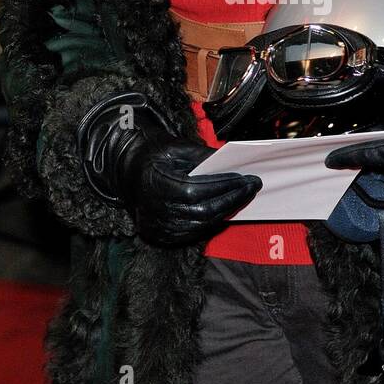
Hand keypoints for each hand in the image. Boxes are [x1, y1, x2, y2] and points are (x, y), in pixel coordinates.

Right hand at [119, 131, 262, 246]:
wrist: (131, 174)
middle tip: (252, 187)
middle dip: (232, 199)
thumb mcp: (176, 148)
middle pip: (202, 211)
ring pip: (201, 225)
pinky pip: (194, 233)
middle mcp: (155, 209)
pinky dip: (213, 221)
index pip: (196, 191)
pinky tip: (226, 208)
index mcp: (156, 183)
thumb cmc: (156, 156)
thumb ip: (202, 156)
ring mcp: (157, 226)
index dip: (224, 186)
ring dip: (226, 211)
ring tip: (242, 196)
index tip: (246, 179)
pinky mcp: (161, 235)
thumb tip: (231, 164)